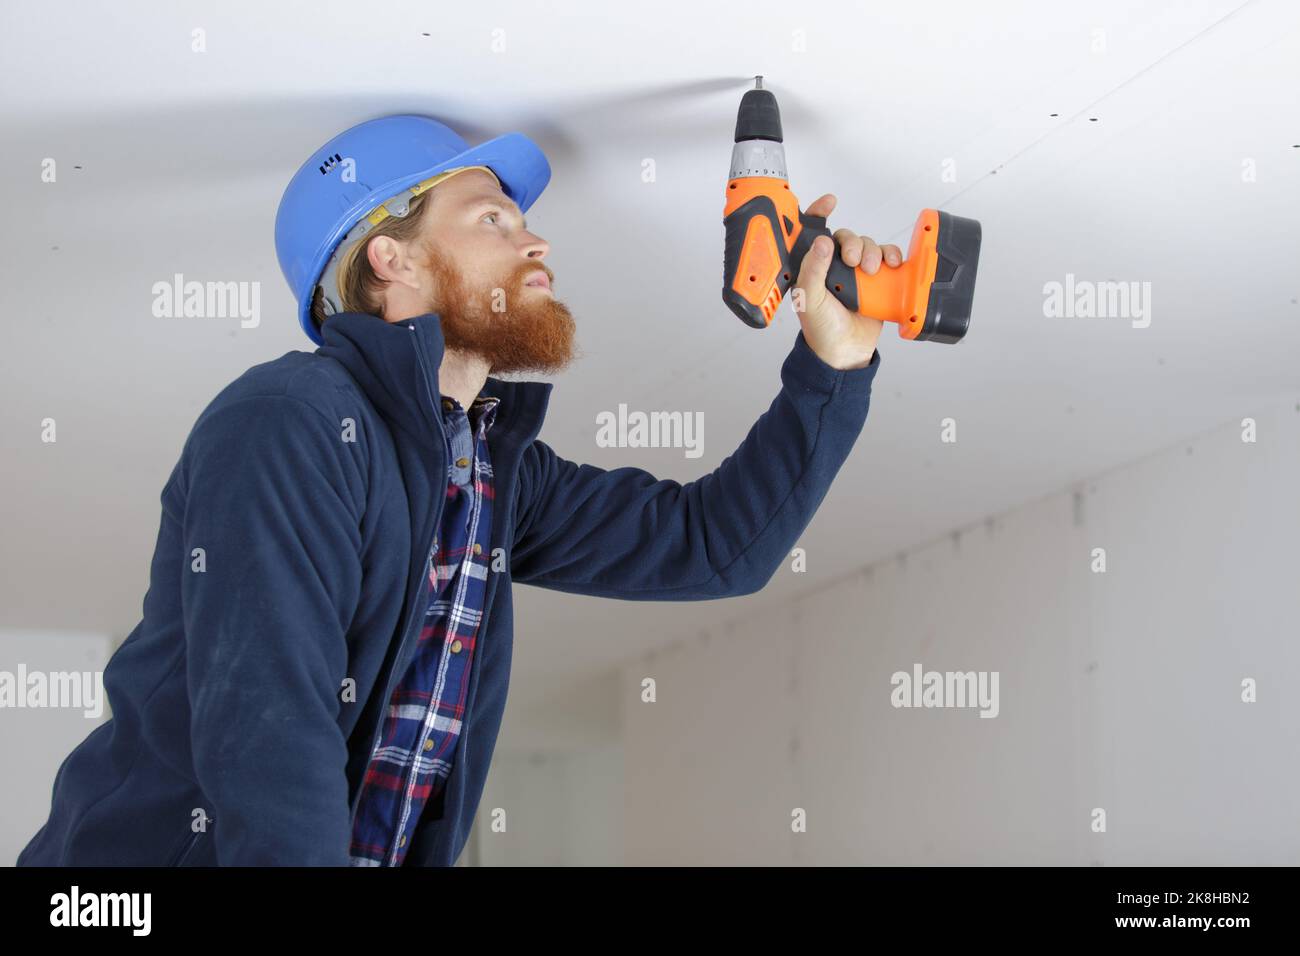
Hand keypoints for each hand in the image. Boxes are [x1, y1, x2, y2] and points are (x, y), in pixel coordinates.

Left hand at [792, 193, 896, 370]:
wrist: (846, 352)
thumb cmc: (821, 328)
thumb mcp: (809, 299)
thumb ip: (813, 270)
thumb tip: (823, 242)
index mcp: (812, 267)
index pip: (813, 232)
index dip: (819, 213)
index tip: (830, 202)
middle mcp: (833, 266)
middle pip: (847, 237)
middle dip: (853, 243)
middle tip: (853, 262)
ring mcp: (855, 273)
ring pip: (868, 245)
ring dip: (873, 251)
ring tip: (871, 270)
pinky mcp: (876, 281)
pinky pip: (886, 258)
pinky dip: (891, 256)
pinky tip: (891, 263)